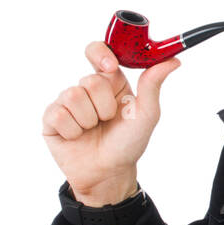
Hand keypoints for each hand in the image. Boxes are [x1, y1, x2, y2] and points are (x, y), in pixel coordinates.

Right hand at [41, 40, 181, 203]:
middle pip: (89, 80)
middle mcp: (87, 88)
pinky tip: (77, 137)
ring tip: (93, 130)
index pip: (97, 51)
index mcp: (110, 81)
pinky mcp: (51, 119)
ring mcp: (67, 102)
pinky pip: (58, 114)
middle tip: (108, 120)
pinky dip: (72, 130)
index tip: (110, 66)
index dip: (100, 54)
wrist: (108, 173)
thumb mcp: (147, 114)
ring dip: (89, 120)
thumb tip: (172, 61)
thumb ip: (153, 85)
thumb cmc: (128, 143)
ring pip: (73, 96)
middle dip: (104, 106)